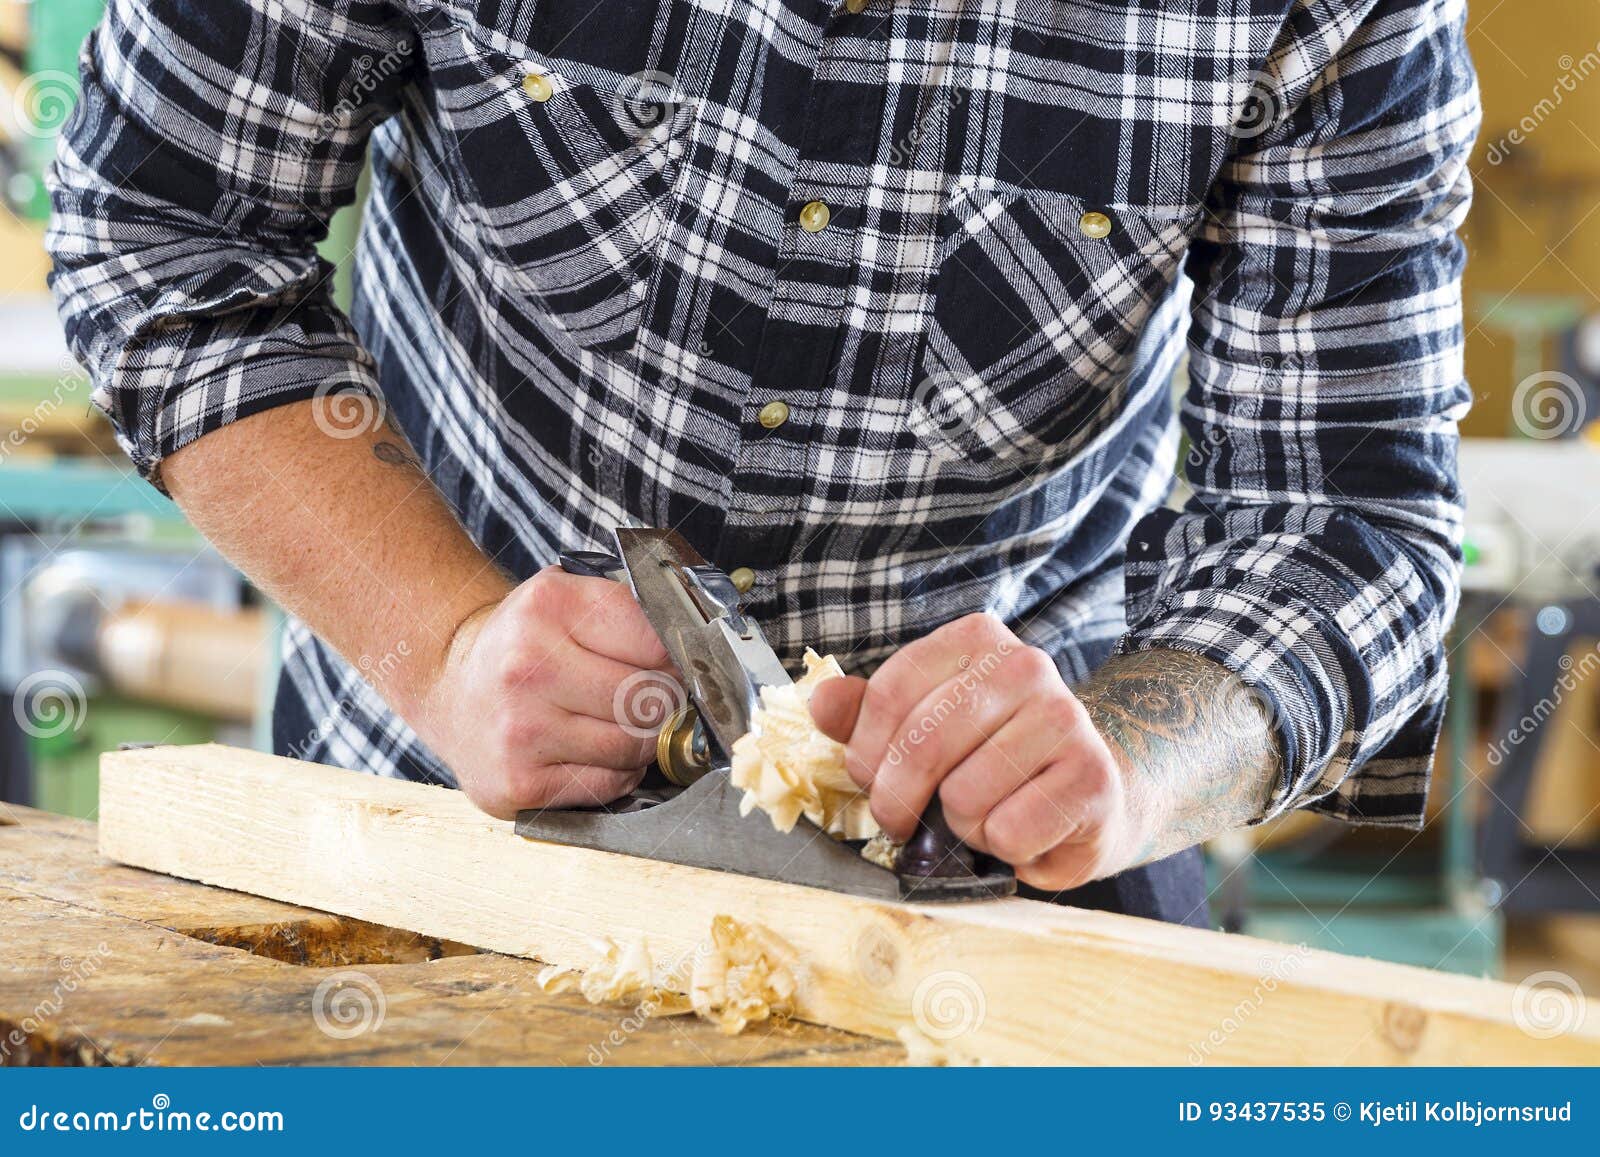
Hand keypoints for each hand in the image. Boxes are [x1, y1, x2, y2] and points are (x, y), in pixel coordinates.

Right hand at [417, 565, 679, 818]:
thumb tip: (699, 653)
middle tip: (652, 698)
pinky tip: (595, 752)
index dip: (677, 659)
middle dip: (663, 701)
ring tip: (620, 723)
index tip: (675, 666)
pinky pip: (608, 784)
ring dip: (642, 739)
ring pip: (633, 745)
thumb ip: (628, 614)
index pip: (656, 641)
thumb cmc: (522, 644)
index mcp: (549, 607)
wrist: (451, 684)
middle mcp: (528, 668)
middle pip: (649, 697)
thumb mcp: (566, 601)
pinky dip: (618, 772)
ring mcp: (521, 730)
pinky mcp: (520, 783)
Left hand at [808, 613, 1152, 890]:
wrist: (1088, 798)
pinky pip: (1010, 831)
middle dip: (899, 801)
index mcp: (977, 639)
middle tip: (904, 821)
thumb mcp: (924, 728)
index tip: (869, 780)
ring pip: (965, 796)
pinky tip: (1022, 831)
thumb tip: (820, 702)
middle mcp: (1026, 665)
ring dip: (961, 828)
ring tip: (982, 817)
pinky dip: (1004, 848)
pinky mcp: (1092, 777)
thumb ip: (867, 713)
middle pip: (923, 744)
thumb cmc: (992, 762)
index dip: (865, 752)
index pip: (890, 692)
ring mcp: (1066, 718)